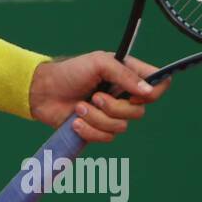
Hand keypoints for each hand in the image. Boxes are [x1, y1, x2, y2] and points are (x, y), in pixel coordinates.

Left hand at [27, 52, 169, 142]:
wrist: (42, 92)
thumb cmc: (69, 72)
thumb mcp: (98, 63)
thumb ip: (125, 74)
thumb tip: (148, 90)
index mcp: (128, 74)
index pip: (159, 84)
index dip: (154, 91)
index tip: (137, 93)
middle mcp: (124, 95)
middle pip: (140, 111)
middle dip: (115, 107)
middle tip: (95, 97)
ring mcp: (112, 114)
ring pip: (121, 127)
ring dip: (97, 118)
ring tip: (79, 107)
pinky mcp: (98, 129)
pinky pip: (106, 138)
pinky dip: (89, 130)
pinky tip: (76, 121)